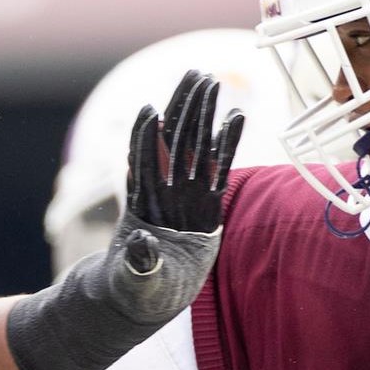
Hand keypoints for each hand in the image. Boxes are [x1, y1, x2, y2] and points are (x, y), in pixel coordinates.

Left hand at [103, 70, 243, 319]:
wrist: (145, 295)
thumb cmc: (133, 289)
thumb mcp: (134, 280)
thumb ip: (138, 262)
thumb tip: (139, 241)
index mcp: (142, 206)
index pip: (142, 164)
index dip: (144, 137)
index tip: (149, 110)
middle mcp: (163, 192)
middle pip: (171, 142)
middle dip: (181, 108)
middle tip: (195, 74)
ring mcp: (184, 195)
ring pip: (194, 147)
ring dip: (201, 114)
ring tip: (211, 81)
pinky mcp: (205, 206)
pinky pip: (218, 169)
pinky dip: (226, 144)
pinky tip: (236, 117)